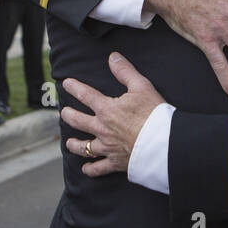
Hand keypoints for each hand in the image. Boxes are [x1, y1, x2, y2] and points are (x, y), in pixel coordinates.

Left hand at [62, 53, 162, 175]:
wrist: (163, 143)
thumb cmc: (154, 114)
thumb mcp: (142, 87)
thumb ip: (125, 72)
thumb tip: (113, 57)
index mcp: (107, 109)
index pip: (86, 95)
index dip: (75, 87)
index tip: (66, 83)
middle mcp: (102, 129)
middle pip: (78, 121)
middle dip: (69, 115)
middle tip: (63, 112)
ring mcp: (107, 147)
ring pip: (84, 147)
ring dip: (74, 144)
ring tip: (68, 142)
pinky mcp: (116, 163)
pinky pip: (99, 168)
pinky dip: (91, 169)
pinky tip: (86, 169)